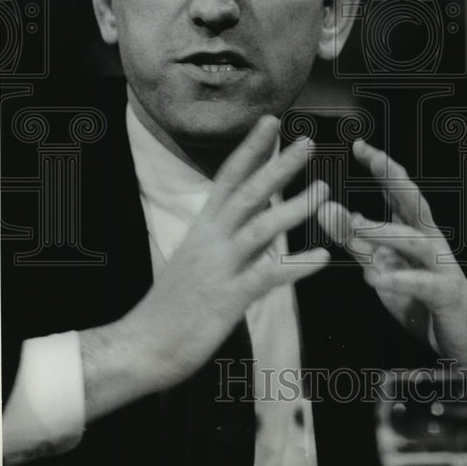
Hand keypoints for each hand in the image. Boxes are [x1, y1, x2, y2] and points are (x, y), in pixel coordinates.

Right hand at [81, 115, 329, 419]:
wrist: (143, 343)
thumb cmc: (172, 304)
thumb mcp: (194, 258)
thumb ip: (222, 236)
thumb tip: (247, 218)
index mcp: (203, 228)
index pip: (228, 177)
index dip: (250, 149)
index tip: (270, 121)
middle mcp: (211, 240)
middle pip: (247, 193)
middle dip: (277, 165)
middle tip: (307, 142)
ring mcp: (219, 268)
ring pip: (259, 229)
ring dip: (293, 208)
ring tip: (323, 190)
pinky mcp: (228, 298)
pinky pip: (267, 277)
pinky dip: (295, 266)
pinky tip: (321, 258)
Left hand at [317, 139, 466, 377]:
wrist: (465, 339)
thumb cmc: (420, 297)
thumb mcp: (381, 266)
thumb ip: (354, 242)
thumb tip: (326, 209)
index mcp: (414, 230)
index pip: (398, 191)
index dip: (382, 166)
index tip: (360, 144)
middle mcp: (429, 241)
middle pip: (414, 201)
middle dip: (393, 176)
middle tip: (371, 155)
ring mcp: (441, 266)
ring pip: (414, 241)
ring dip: (384, 229)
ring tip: (355, 221)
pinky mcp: (446, 294)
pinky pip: (422, 284)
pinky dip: (399, 279)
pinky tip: (374, 277)